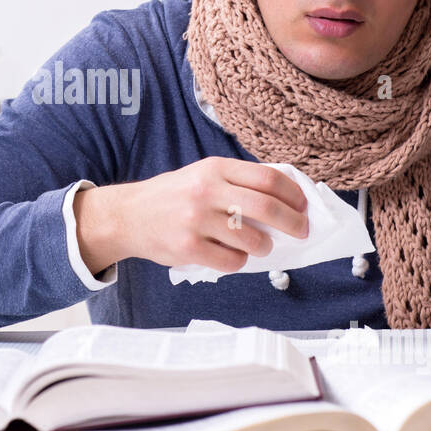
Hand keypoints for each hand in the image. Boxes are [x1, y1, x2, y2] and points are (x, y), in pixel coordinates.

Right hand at [74, 157, 309, 275]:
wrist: (127, 215)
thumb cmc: (171, 197)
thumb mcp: (202, 175)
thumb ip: (237, 181)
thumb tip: (284, 197)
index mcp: (214, 168)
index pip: (268, 177)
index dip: (293, 194)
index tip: (303, 205)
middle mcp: (206, 191)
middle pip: (267, 207)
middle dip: (293, 222)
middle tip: (302, 231)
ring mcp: (196, 220)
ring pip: (252, 239)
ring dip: (265, 246)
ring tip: (262, 246)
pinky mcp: (189, 248)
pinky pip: (232, 261)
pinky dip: (240, 262)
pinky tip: (234, 256)